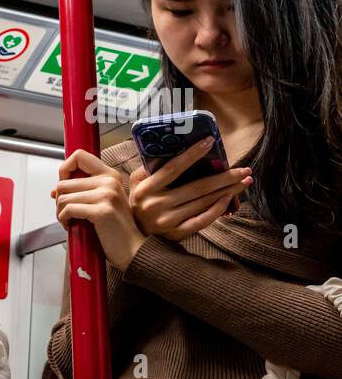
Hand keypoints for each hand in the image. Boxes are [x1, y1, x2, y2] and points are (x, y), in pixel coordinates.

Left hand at [52, 150, 147, 269]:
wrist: (132, 249)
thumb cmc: (116, 229)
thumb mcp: (101, 203)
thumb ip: (81, 192)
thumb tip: (54, 190)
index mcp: (110, 176)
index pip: (79, 156)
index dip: (64, 169)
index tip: (63, 186)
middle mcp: (109, 182)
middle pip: (64, 183)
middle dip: (59, 201)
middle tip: (66, 213)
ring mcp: (106, 195)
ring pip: (63, 197)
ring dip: (60, 212)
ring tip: (69, 221)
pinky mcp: (101, 211)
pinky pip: (68, 209)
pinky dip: (64, 219)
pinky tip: (71, 225)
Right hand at [128, 137, 251, 240]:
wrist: (133, 236)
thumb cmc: (138, 204)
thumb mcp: (135, 185)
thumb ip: (148, 169)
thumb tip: (170, 150)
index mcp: (145, 189)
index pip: (173, 168)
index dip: (192, 154)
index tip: (210, 142)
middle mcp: (155, 205)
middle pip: (197, 187)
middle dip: (225, 177)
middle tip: (244, 169)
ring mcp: (167, 221)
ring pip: (203, 202)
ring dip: (227, 191)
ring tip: (243, 181)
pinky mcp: (176, 234)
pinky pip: (202, 220)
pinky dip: (217, 209)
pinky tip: (229, 199)